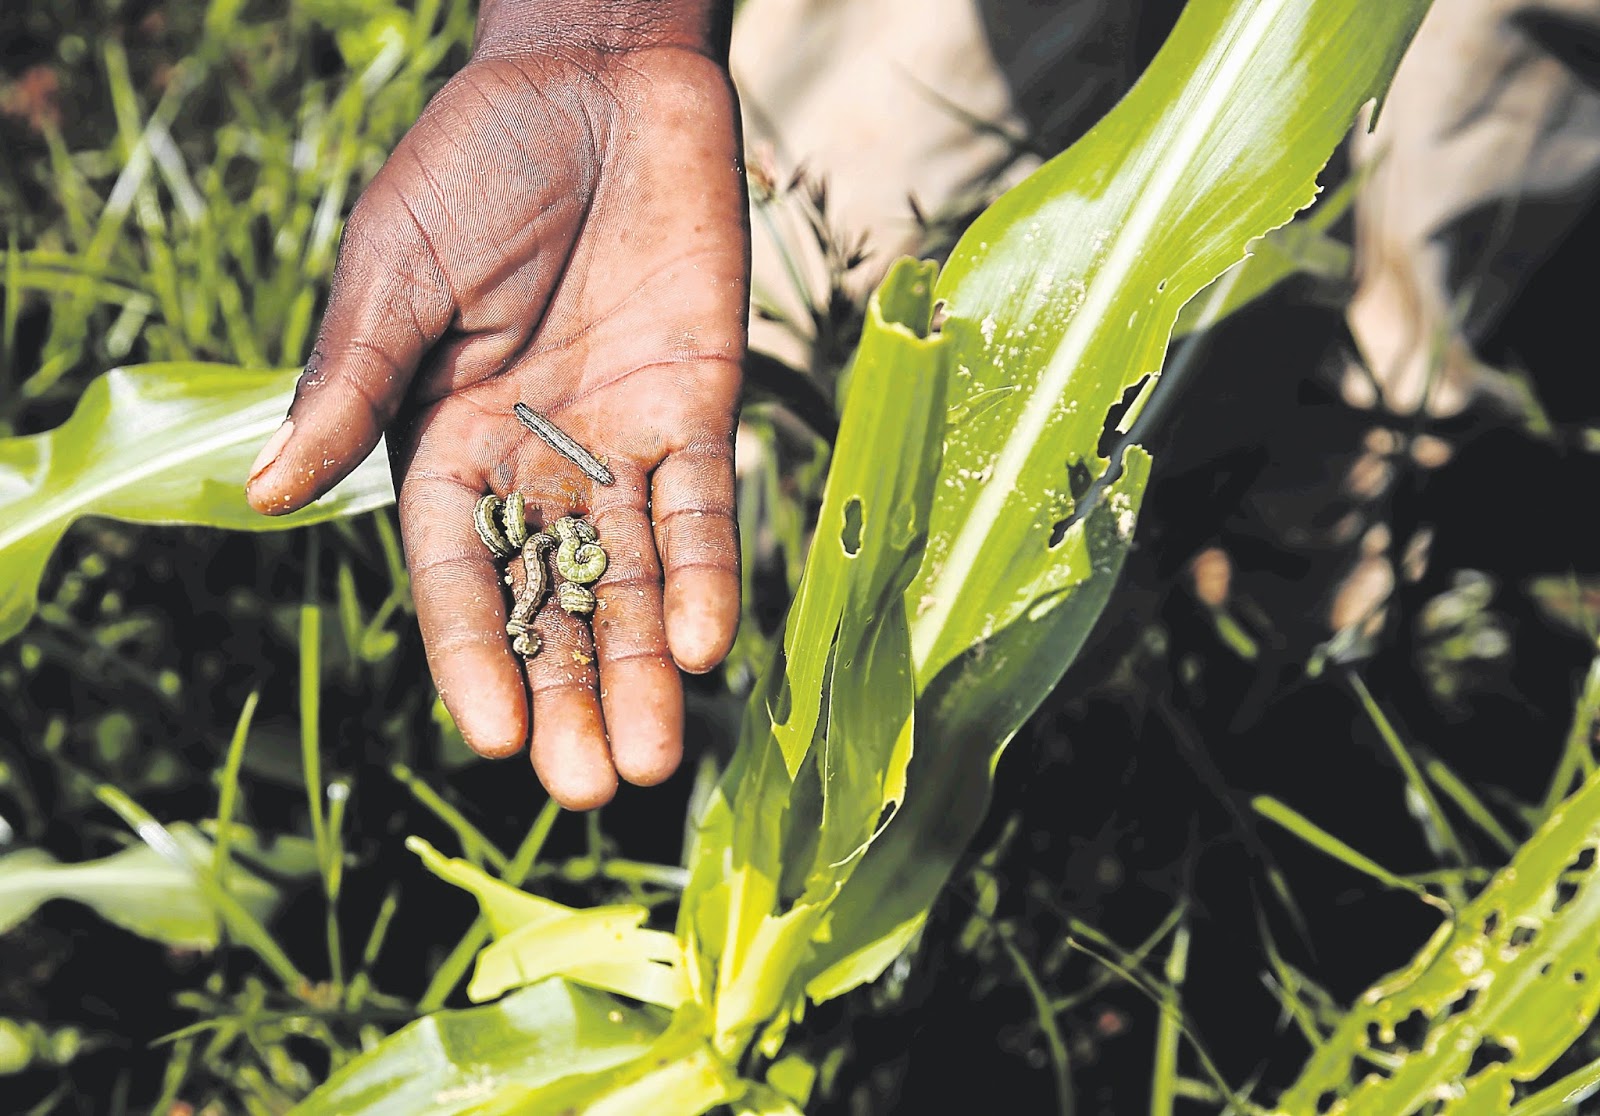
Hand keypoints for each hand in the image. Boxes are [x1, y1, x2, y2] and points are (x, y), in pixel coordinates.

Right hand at [245, 4, 746, 808]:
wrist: (593, 81)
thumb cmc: (471, 165)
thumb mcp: (394, 271)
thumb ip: (352, 383)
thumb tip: (265, 492)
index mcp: (443, 443)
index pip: (457, 574)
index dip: (475, 656)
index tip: (494, 739)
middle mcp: (536, 464)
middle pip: (555, 601)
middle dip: (574, 691)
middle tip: (594, 787)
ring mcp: (622, 443)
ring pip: (636, 576)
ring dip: (648, 664)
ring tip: (656, 756)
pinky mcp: (700, 408)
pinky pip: (707, 506)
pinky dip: (710, 569)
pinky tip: (713, 641)